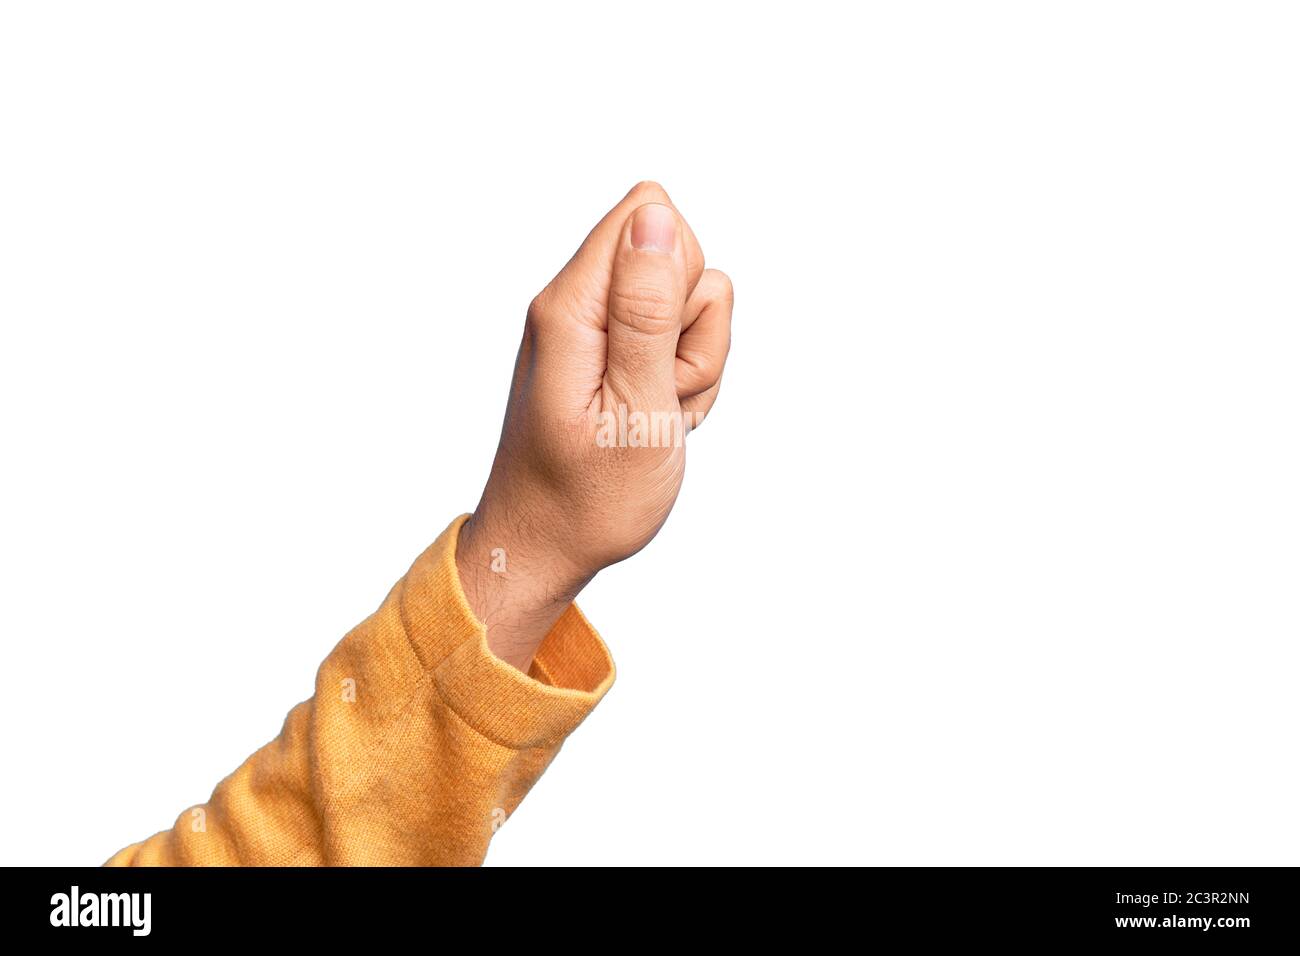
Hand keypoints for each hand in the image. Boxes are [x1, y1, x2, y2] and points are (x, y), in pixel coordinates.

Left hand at [456, 182, 733, 669]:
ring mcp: (592, 329)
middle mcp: (575, 304)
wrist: (545, 547)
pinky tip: (656, 422)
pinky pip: (675, 339)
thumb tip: (655, 217)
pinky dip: (682, 382)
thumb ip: (648, 311)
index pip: (646, 214)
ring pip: (687, 302)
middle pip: (675, 255)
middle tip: (662, 395)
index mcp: (571, 308)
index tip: (663, 348)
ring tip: (657, 416)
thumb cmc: (588, 497)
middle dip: (694, 327)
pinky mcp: (609, 352)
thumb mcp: (635, 408)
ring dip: (694, 363)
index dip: (680, 275)